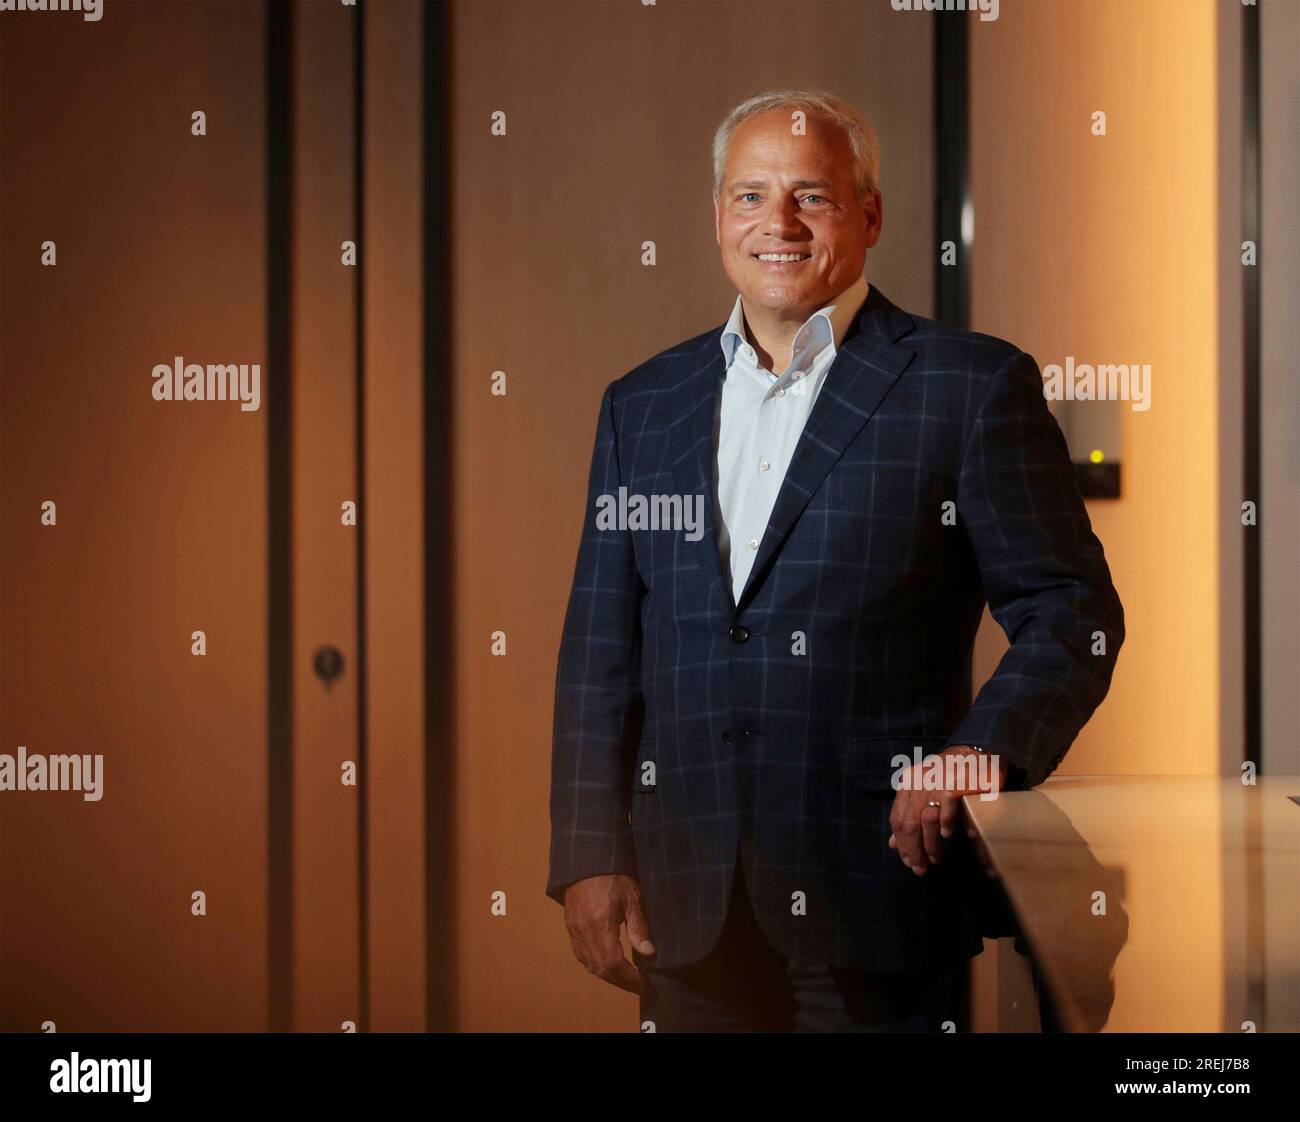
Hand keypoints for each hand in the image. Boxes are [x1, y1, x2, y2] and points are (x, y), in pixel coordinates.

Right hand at [562, 873, 655, 993]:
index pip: (613, 963)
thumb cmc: (613, 875)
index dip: (629, 978)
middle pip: (600, 968)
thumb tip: (648, 953)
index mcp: (599, 924)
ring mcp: (574, 930)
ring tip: (626, 978)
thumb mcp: (632, 898)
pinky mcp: (570, 926)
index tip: (644, 982)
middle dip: (621, 981)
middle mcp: (583, 931)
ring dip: (608, 975)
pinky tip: (607, 964)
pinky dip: (595, 964)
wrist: (588, 859)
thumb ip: (639, 927)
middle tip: (638, 985)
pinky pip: (581, 954)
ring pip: (589, 964)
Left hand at [888, 745, 1006, 876]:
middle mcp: (918, 782)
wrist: (979, 753)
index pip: (898, 819)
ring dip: (929, 844)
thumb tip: (893, 843)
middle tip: (920, 869)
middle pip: (908, 823)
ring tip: (934, 858)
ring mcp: (935, 783)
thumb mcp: (926, 791)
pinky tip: (947, 835)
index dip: (902, 843)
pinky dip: (945, 824)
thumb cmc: (953, 776)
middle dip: (913, 850)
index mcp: (908, 784)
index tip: (909, 861)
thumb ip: (910, 815)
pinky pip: (946, 809)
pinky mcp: (955, 785)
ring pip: (924, 820)